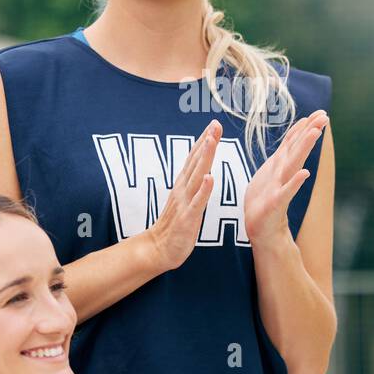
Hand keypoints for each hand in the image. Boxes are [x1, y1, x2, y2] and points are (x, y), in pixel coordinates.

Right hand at [145, 120, 220, 271]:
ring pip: (196, 177)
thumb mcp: (185, 201)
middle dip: (206, 142)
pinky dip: (203, 189)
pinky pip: (197, 202)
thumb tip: (202, 169)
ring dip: (204, 158)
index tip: (213, 124)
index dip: (204, 141)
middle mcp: (182, 190)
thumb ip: (192, 185)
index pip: (194, 159)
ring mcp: (184, 203)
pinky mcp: (187, 218)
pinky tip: (209, 177)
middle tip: (215, 124)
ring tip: (212, 141)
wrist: (158, 249)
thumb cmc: (175, 226)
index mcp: (183, 186)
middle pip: (196, 162)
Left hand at [244, 111, 328, 248]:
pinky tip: (305, 173)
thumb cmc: (264, 199)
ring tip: (315, 133)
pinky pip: (286, 191)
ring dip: (304, 148)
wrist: (262, 229)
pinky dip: (295, 182)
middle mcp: (283, 174)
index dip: (304, 128)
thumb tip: (293, 139)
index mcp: (280, 166)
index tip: (320, 113)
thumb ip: (282, 156)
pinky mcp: (275, 203)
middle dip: (310, 132)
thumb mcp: (271, 172)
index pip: (293, 143)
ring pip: (293, 164)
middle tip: (325, 116)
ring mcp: (281, 187)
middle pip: (297, 149)